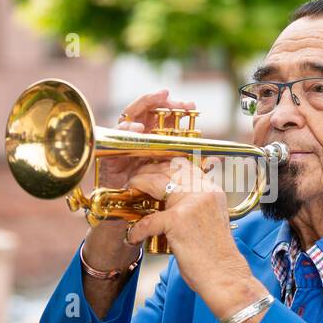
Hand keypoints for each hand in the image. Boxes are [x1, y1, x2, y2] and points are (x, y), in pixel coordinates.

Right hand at [83, 89, 196, 270]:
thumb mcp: (172, 184)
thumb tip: (214, 158)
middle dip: (159, 102)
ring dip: (143, 108)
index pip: (162, 121)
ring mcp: (121, 148)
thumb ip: (187, 170)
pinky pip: (114, 137)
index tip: (190, 104)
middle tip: (172, 98)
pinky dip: (125, 129)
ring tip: (156, 104)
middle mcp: (136, 144)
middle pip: (145, 114)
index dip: (174, 110)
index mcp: (153, 147)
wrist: (127, 224)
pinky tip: (137, 128)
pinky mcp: (108, 155)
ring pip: (129, 118)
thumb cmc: (150, 205)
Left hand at [125, 157, 267, 318]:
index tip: (150, 170)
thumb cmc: (215, 256)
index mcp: (212, 191)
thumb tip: (168, 202)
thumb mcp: (209, 221)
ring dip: (138, 185)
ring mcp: (191, 204)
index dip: (164, 165)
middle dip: (148, 171)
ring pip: (156, 184)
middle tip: (135, 179)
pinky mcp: (179, 220)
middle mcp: (204, 192)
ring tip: (129, 192)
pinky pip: (149, 220)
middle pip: (169, 169)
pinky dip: (138, 230)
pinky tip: (133, 236)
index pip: (185, 166)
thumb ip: (193, 206)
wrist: (224, 276)